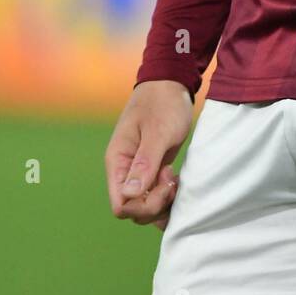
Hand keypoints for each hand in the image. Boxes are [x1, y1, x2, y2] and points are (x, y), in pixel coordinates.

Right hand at [105, 80, 194, 230]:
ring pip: (146, 207)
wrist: (171, 83)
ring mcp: (138, 173)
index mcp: (117, 161)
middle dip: (156, 203)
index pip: (121, 205)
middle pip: (134, 211)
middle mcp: (124, 171)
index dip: (143, 205)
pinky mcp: (152, 171)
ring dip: (163, 201)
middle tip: (172, 177)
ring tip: (175, 176)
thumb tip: (129, 195)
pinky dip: (168, 196)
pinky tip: (178, 180)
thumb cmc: (163, 102)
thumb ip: (144, 162)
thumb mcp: (158, 131)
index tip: (163, 180)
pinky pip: (155, 196)